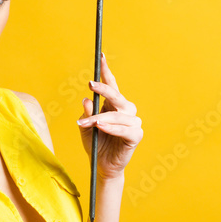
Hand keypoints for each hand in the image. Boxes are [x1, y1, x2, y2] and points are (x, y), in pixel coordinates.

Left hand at [76, 52, 142, 179]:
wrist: (101, 165)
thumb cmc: (95, 144)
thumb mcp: (85, 128)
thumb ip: (86, 114)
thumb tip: (86, 100)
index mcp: (113, 106)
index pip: (112, 85)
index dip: (106, 71)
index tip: (101, 56)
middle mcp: (126, 111)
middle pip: (117, 96)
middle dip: (104, 89)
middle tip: (90, 84)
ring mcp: (133, 123)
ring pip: (118, 115)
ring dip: (101, 118)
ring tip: (89, 122)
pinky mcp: (136, 136)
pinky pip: (124, 129)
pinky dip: (112, 128)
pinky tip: (101, 127)